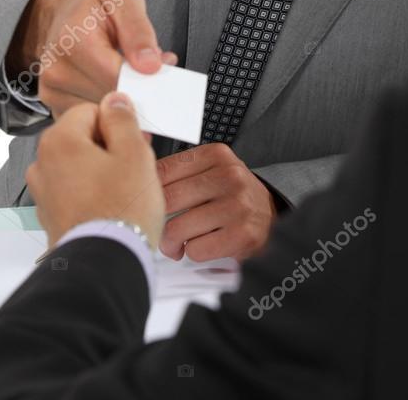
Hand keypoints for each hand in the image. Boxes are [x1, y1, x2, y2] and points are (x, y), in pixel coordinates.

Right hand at [6, 0, 176, 118]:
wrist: (62, 13)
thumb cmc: (94, 7)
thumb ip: (140, 30)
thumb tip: (150, 65)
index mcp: (74, 42)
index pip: (118, 78)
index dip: (144, 80)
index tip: (157, 75)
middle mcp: (57, 71)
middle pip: (111, 99)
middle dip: (136, 91)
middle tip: (145, 74)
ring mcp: (52, 92)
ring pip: (103, 114)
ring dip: (121, 102)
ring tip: (126, 79)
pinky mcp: (53, 105)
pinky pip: (91, 120)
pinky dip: (106, 111)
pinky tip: (111, 89)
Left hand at [26, 90, 164, 249]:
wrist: (105, 263)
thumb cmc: (119, 212)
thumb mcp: (134, 152)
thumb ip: (122, 119)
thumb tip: (114, 101)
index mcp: (59, 140)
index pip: (91, 110)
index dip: (117, 124)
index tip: (132, 140)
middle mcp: (44, 163)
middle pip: (83, 137)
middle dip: (109, 146)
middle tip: (133, 166)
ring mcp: (45, 191)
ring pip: (79, 164)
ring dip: (100, 170)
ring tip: (124, 189)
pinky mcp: (51, 214)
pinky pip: (74, 190)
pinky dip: (91, 192)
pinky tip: (111, 206)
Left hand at [156, 143, 278, 261]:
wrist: (270, 217)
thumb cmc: (232, 195)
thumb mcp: (210, 170)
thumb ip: (178, 169)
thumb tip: (138, 167)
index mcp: (216, 155)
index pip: (163, 170)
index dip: (146, 193)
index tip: (144, 204)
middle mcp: (229, 176)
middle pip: (168, 199)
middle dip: (156, 221)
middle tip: (157, 228)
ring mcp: (237, 205)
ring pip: (178, 228)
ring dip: (171, 243)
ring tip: (177, 244)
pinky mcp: (242, 234)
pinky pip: (195, 249)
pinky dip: (192, 253)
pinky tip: (200, 247)